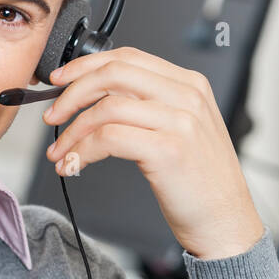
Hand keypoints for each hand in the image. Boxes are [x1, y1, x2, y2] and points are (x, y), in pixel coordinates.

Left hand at [42, 46, 264, 259]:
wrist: (226, 221)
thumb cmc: (200, 183)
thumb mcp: (182, 131)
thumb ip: (150, 107)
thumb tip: (97, 99)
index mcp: (190, 84)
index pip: (128, 57)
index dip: (86, 66)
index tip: (61, 80)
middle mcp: (187, 96)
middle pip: (113, 74)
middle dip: (72, 93)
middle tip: (53, 115)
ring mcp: (179, 121)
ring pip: (106, 107)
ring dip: (72, 131)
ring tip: (60, 152)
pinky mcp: (167, 150)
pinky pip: (109, 138)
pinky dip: (83, 151)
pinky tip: (75, 164)